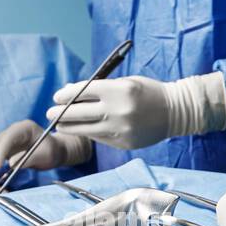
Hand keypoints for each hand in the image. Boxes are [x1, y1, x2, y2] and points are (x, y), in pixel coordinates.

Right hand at [0, 120, 92, 174]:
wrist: (54, 151)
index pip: (9, 137)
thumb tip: (11, 163)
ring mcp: (7, 138)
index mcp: (24, 128)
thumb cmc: (52, 152)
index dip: (0, 151)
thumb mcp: (45, 155)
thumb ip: (29, 158)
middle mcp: (13, 130)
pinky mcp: (4, 147)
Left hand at [47, 73, 225, 149]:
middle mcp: (118, 110)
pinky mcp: (123, 143)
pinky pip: (99, 138)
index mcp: (119, 90)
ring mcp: (121, 129)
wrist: (175, 111)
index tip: (56, 96)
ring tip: (59, 125)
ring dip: (69, 127)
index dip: (66, 95)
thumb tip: (70, 92)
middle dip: (61, 113)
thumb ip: (99, 87)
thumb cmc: (147, 92)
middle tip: (50, 113)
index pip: (83, 92)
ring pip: (85, 129)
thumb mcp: (125, 82)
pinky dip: (88, 134)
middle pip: (79, 112)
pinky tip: (80, 131)